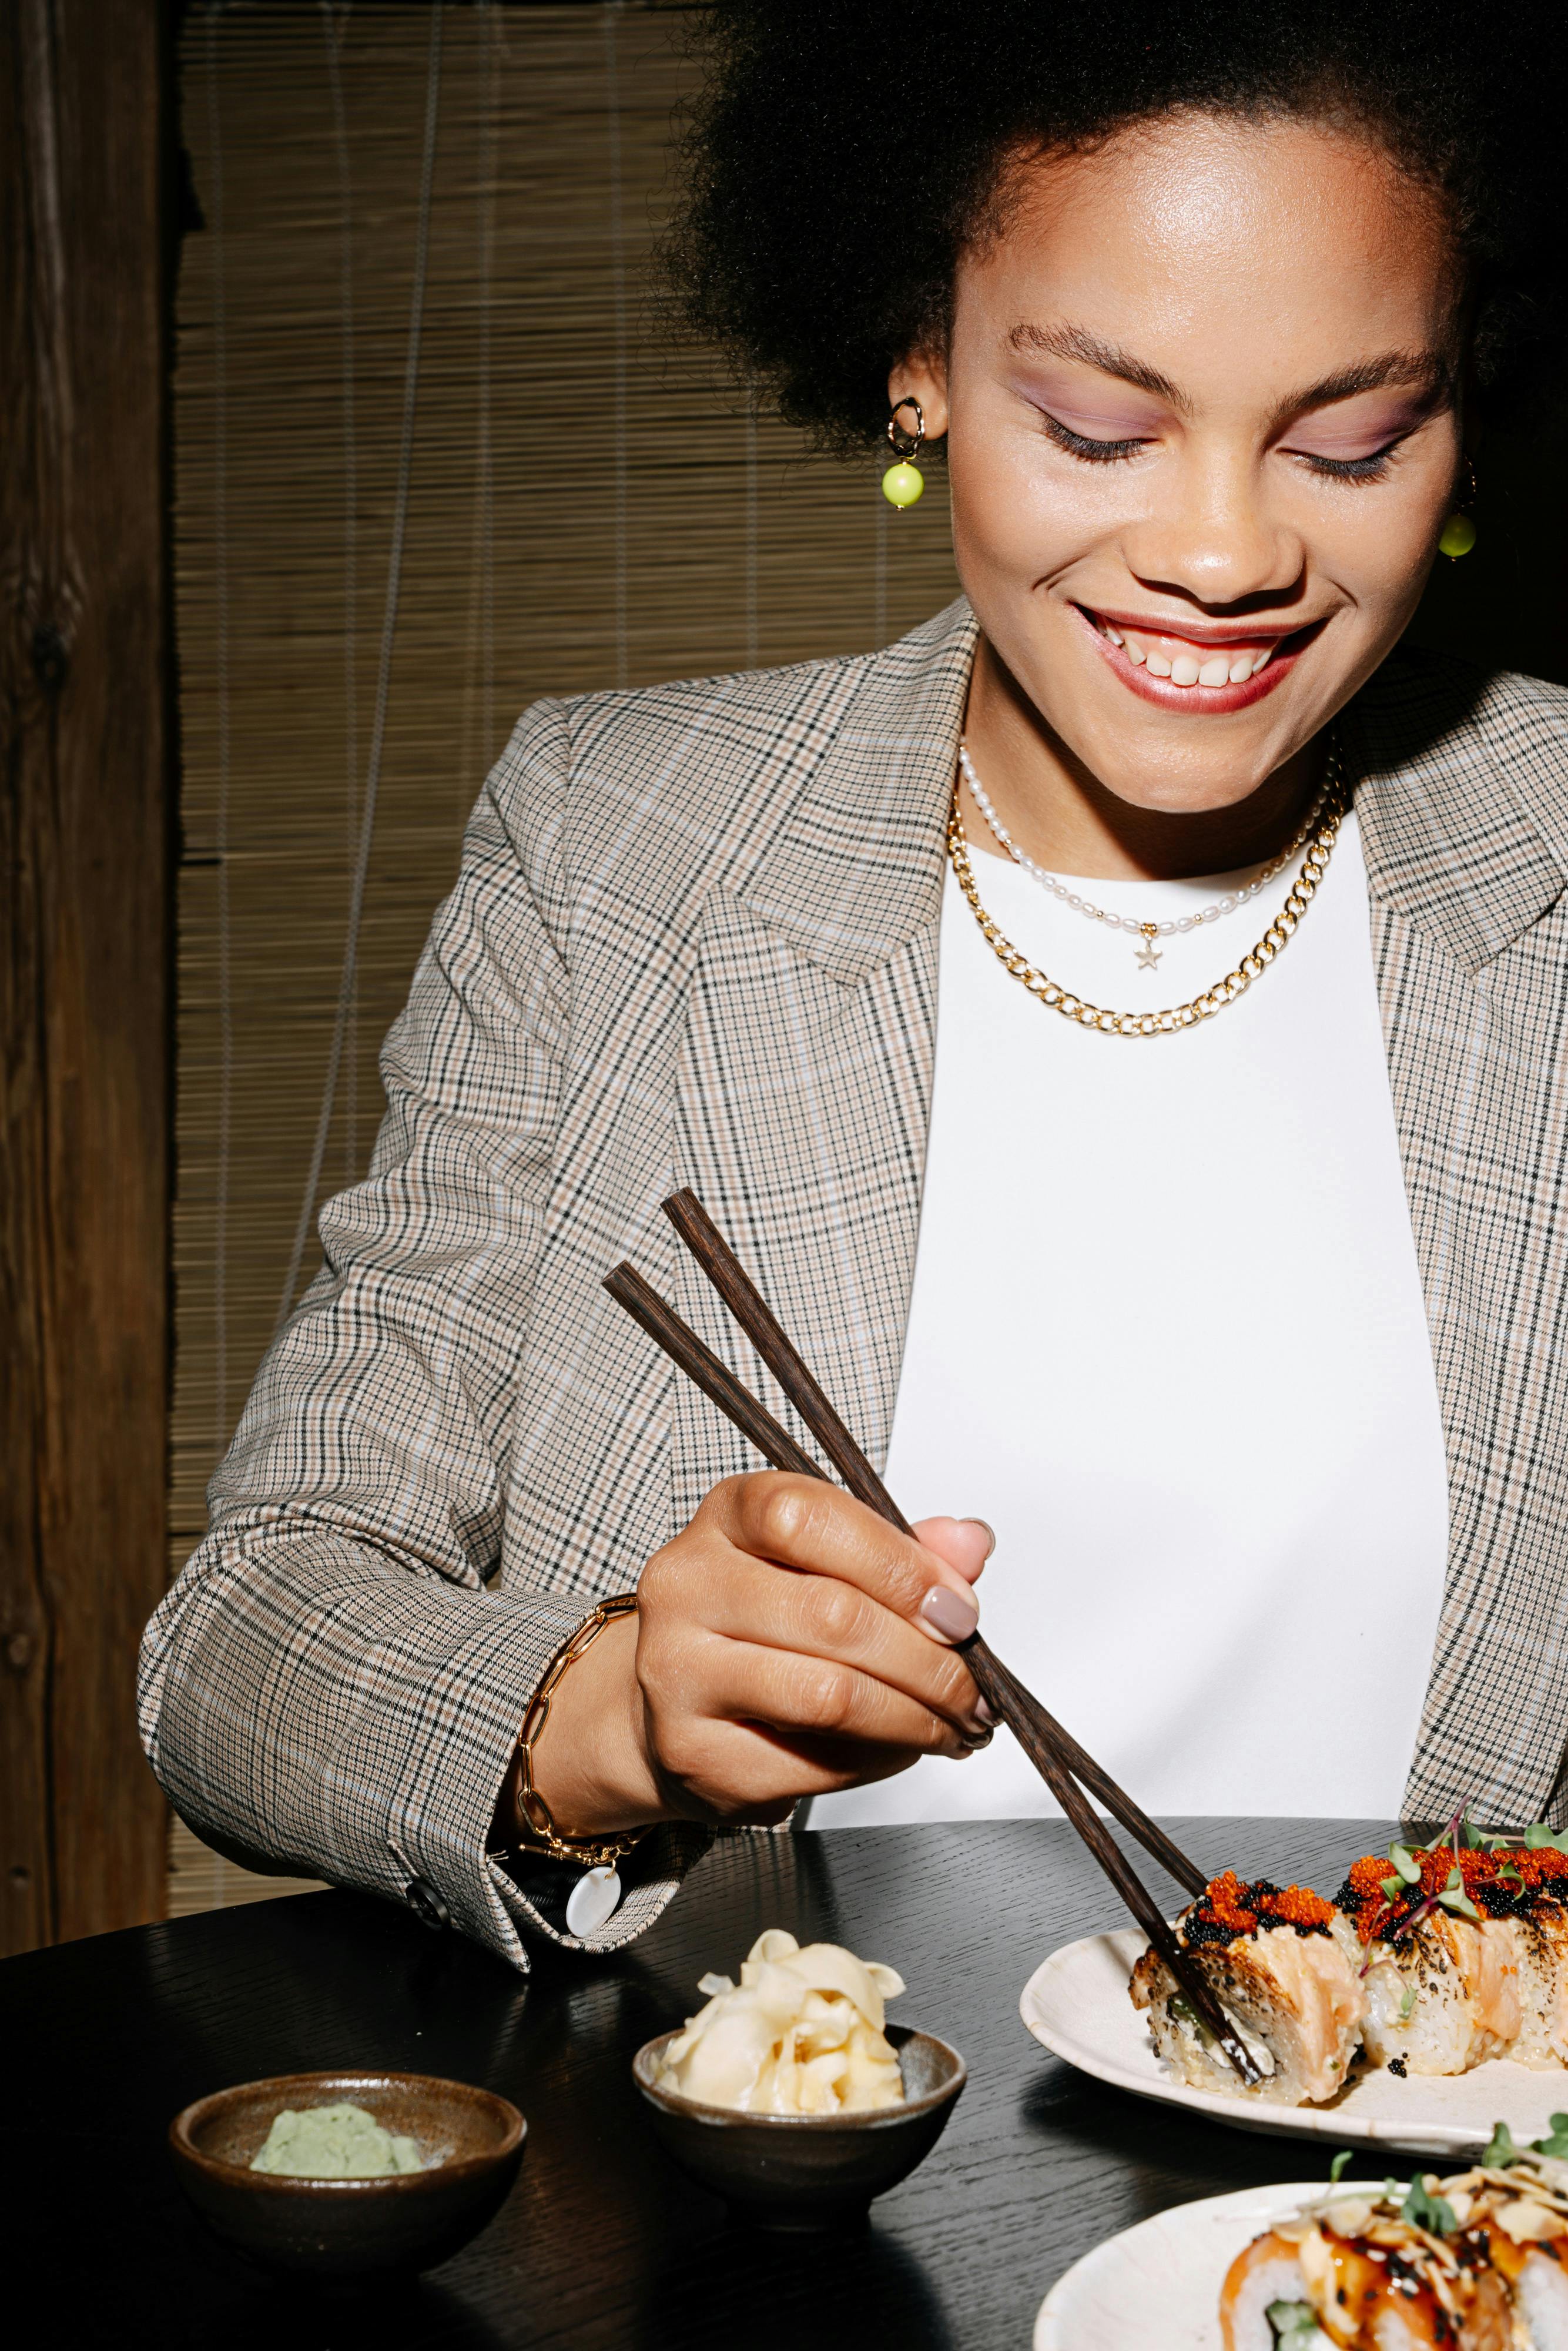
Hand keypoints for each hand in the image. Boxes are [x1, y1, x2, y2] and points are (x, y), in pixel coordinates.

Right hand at [528, 1474, 993, 1835]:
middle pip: (833, 1615)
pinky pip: (811, 1765)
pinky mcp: (692, 1752)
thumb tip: (970, 1543)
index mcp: (727, 1516)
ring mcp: (678, 1671)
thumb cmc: (762, 1619)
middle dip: (929, 1662)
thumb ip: (902, 1550)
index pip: (807, 1518)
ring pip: (827, 1696)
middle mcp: (686, 1584)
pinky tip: (894, 1748)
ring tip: (948, 1725)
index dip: (899, 1565)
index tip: (958, 1610)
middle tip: (973, 1691)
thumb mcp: (829, 1560)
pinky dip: (875, 1762)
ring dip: (913, 1719)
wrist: (668, 1697)